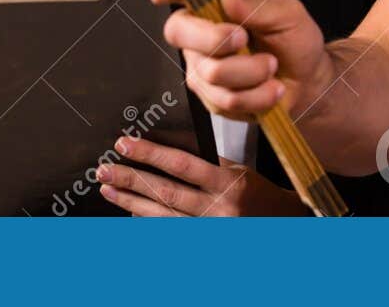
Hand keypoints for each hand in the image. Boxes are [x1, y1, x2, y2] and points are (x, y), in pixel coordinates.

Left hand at [95, 137, 307, 216]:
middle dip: (132, 180)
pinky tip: (130, 213)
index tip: (125, 143)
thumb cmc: (259, 195)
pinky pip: (171, 233)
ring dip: (132, 202)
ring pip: (163, 216)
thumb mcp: (239, 171)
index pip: (182, 165)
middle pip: (166, 193)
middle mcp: (218, 210)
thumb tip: (167, 149)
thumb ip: (208, 163)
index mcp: (228, 184)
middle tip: (104, 169)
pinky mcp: (204, 244)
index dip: (151, 154)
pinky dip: (149, 223)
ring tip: (108, 189)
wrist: (284, 226)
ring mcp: (210, 231)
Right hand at [150, 0, 333, 120]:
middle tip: (244, 39)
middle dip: (215, 38)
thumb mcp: (287, 13)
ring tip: (271, 67)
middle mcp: (202, 30)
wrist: (308, 81)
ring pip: (210, 72)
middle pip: (178, 30)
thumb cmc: (295, 40)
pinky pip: (224, 100)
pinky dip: (256, 95)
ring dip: (252, 72)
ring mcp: (202, 64)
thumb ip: (256, 5)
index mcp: (217, 0)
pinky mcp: (211, 96)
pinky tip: (269, 88)